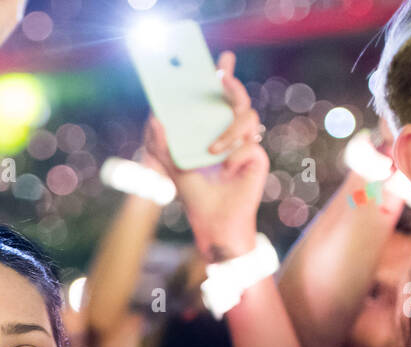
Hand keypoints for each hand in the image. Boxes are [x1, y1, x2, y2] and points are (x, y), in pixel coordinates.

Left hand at [144, 52, 268, 259]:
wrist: (213, 222)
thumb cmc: (195, 195)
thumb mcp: (173, 167)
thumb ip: (162, 144)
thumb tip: (154, 118)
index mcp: (212, 131)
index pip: (218, 99)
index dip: (222, 77)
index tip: (220, 60)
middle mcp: (231, 134)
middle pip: (237, 99)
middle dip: (231, 81)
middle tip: (222, 73)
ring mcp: (246, 144)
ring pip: (247, 116)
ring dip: (228, 131)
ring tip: (212, 151)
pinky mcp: (256, 157)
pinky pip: (249, 144)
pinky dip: (234, 157)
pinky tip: (226, 171)